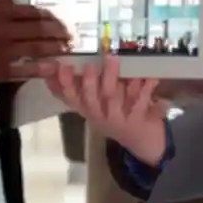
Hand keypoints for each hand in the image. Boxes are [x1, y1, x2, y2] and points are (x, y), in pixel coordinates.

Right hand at [0, 0, 72, 84]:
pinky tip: (55, 67)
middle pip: (40, 29)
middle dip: (60, 32)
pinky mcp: (1, 70)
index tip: (63, 20)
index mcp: (1, 13)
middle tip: (73, 35)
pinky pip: (26, 69)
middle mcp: (5, 30)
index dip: (52, 16)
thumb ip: (0, 2)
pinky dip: (42, 68)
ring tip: (69, 48)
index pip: (33, 12)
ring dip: (56, 48)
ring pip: (37, 48)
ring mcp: (4, 51)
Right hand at [47, 56, 167, 165]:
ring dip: (111, 77)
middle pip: (90, 99)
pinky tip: (149, 76)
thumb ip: (80, 86)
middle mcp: (100, 117)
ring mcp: (118, 120)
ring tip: (113, 58)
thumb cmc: (118, 114)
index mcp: (88, 110)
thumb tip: (53, 65)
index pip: (71, 98)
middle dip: (88, 81)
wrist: (144, 143)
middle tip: (90, 63)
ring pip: (112, 98)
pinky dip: (144, 88)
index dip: (64, 84)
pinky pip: (140, 102)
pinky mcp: (137, 121)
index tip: (62, 66)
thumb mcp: (97, 103)